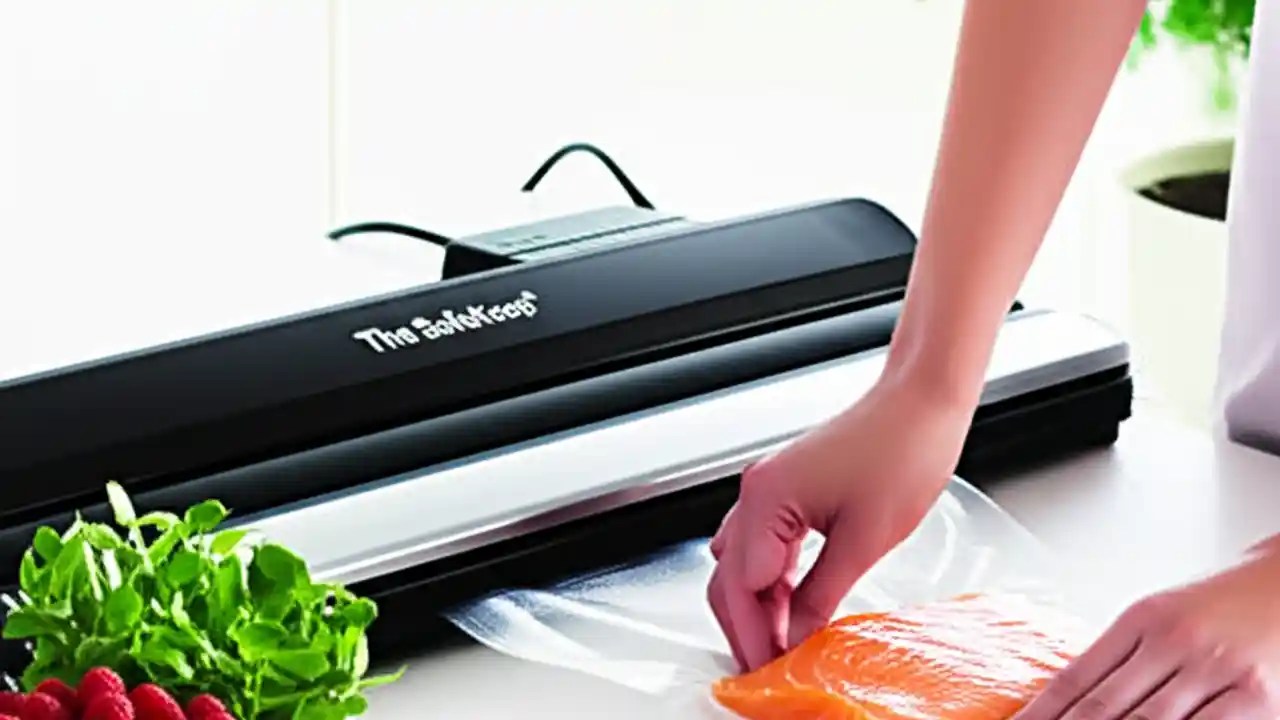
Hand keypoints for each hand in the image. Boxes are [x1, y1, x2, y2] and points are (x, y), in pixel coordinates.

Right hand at [706, 371, 974, 671]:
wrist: (921, 403)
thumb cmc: (901, 450)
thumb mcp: (864, 541)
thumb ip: (822, 594)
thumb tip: (799, 634)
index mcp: (766, 499)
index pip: (742, 587)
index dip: (756, 635)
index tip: (770, 669)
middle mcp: (757, 491)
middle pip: (729, 576)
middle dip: (746, 626)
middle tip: (767, 666)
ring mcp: (770, 488)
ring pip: (742, 563)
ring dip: (757, 605)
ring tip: (782, 643)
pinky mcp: (788, 490)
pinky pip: (763, 545)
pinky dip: (771, 580)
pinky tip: (792, 605)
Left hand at [1017, 541, 1279, 719]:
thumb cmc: (1231, 603)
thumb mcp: (1167, 616)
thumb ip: (1126, 655)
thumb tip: (1075, 697)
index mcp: (1142, 618)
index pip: (1077, 677)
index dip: (1042, 712)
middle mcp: (1173, 641)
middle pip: (1104, 708)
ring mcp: (1214, 670)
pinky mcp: (1254, 698)